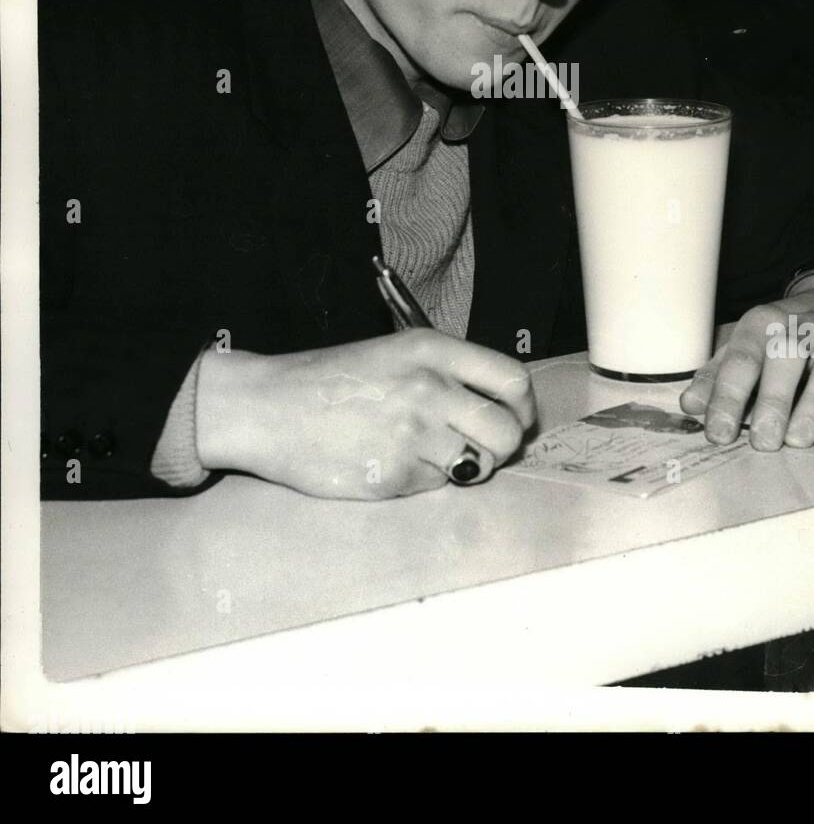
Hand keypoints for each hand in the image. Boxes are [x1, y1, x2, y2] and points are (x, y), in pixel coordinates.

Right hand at [197, 329, 535, 498]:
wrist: (267, 407)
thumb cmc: (331, 380)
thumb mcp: (395, 353)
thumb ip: (448, 373)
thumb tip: (500, 409)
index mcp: (433, 349)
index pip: (514, 381)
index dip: (522, 409)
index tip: (515, 420)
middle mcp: (430, 388)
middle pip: (507, 433)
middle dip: (499, 448)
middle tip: (475, 449)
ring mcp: (413, 433)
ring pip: (477, 466)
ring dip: (463, 468)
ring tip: (429, 455)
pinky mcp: (394, 475)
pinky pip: (435, 487)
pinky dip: (422, 481)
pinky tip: (390, 462)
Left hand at [679, 285, 813, 450]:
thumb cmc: (784, 334)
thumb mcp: (746, 345)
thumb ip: (717, 374)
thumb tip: (690, 405)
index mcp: (765, 322)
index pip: (742, 358)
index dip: (728, 395)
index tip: (718, 432)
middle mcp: (805, 324)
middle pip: (787, 356)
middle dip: (774, 400)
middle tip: (763, 443)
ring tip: (798, 440)